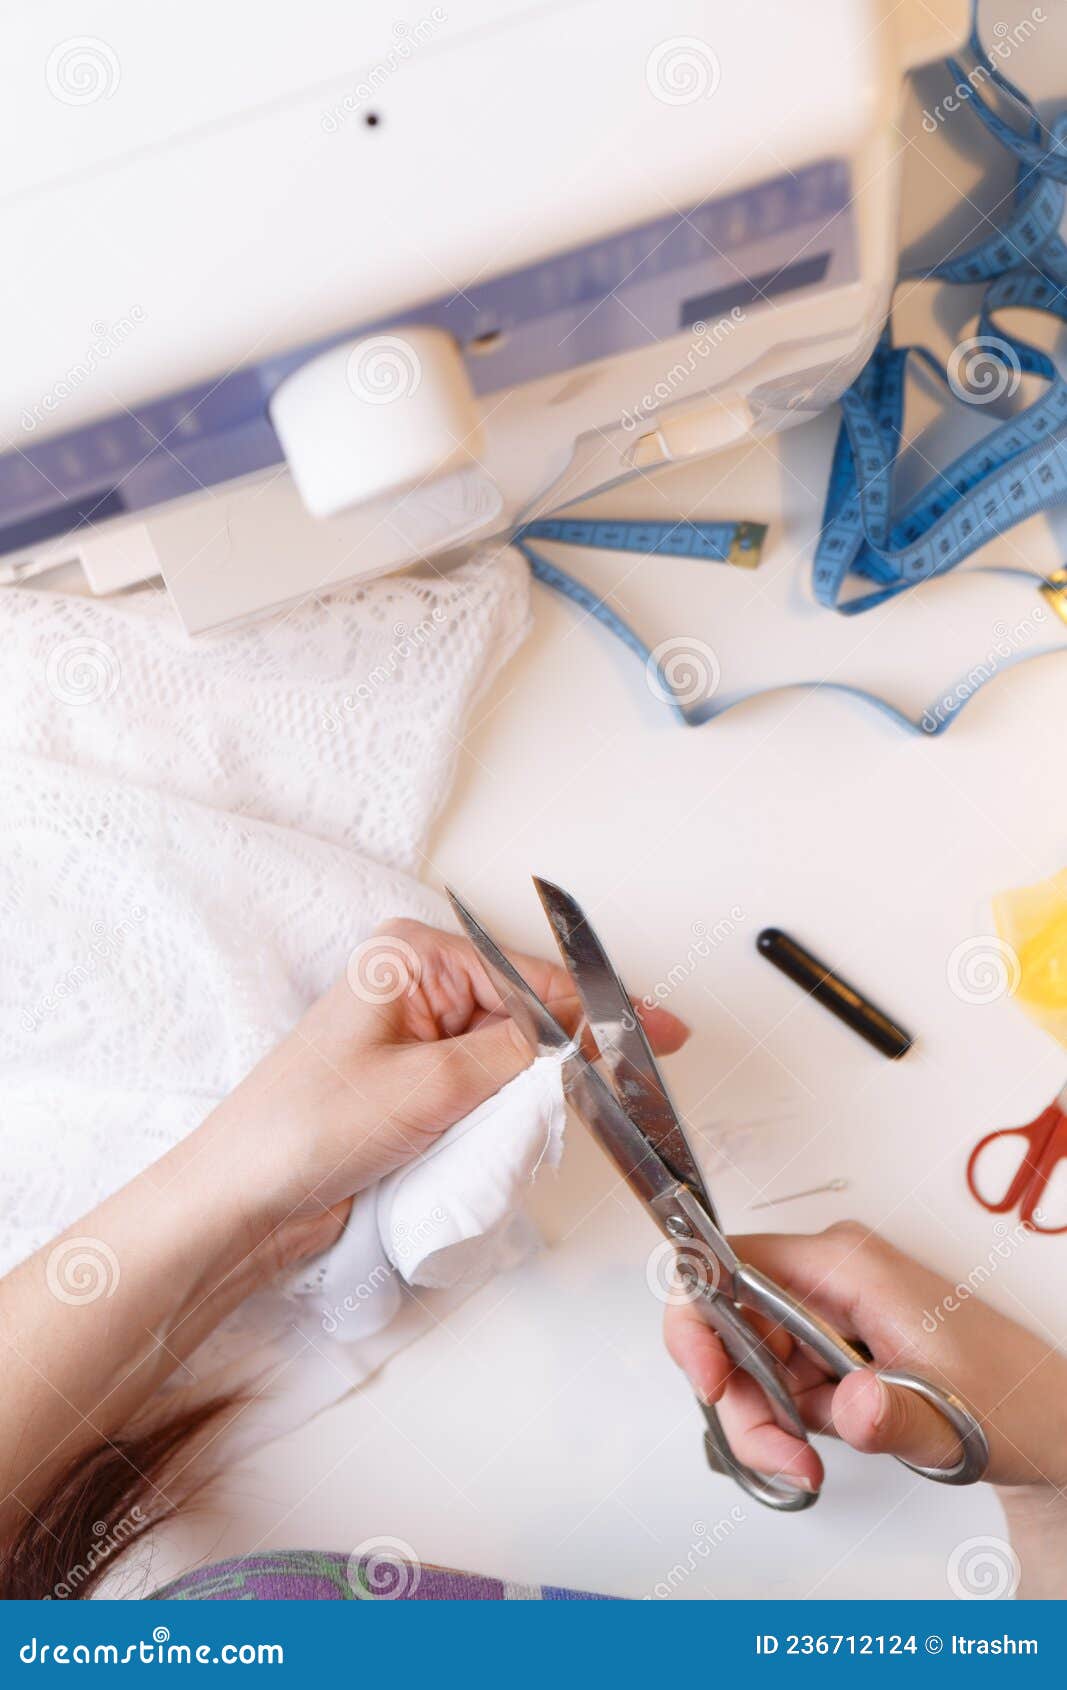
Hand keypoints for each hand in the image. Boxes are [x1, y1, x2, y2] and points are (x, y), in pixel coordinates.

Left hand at [212, 917, 687, 1244]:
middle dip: (562, 1060)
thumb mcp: (432, 1084)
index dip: (598, 1009)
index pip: (529, 976)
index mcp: (413, 957)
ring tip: (530, 1129)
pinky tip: (498, 1145)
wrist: (246, 1202)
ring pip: (511, 1063)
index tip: (657, 1032)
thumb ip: (518, 1057)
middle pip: (527, 1016)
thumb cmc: (309, 1126)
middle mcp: (418, 988)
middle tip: (618, 1094)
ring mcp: (417, 1041)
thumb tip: (582, 1043)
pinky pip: (485, 1097)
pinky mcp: (416, 1091)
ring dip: (525, 1100)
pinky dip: (501, 1123)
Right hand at [663, 1221, 1066, 1493]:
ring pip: (747, 1357)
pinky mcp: (833, 1341)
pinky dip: (782, 1420)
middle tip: (778, 1452)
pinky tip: (813, 1446)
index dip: (697, 1316)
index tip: (709, 1379)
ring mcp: (830, 1308)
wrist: (1049, 1424)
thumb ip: (894, 1416)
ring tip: (804, 1460)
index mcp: (848, 1264)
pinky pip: (776, 1375)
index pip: (729, 1262)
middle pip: (729, 1322)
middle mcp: (831, 1275)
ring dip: (761, 1419)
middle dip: (739, 1398)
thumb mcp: (953, 1420)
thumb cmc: (1012, 1399)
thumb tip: (848, 1405)